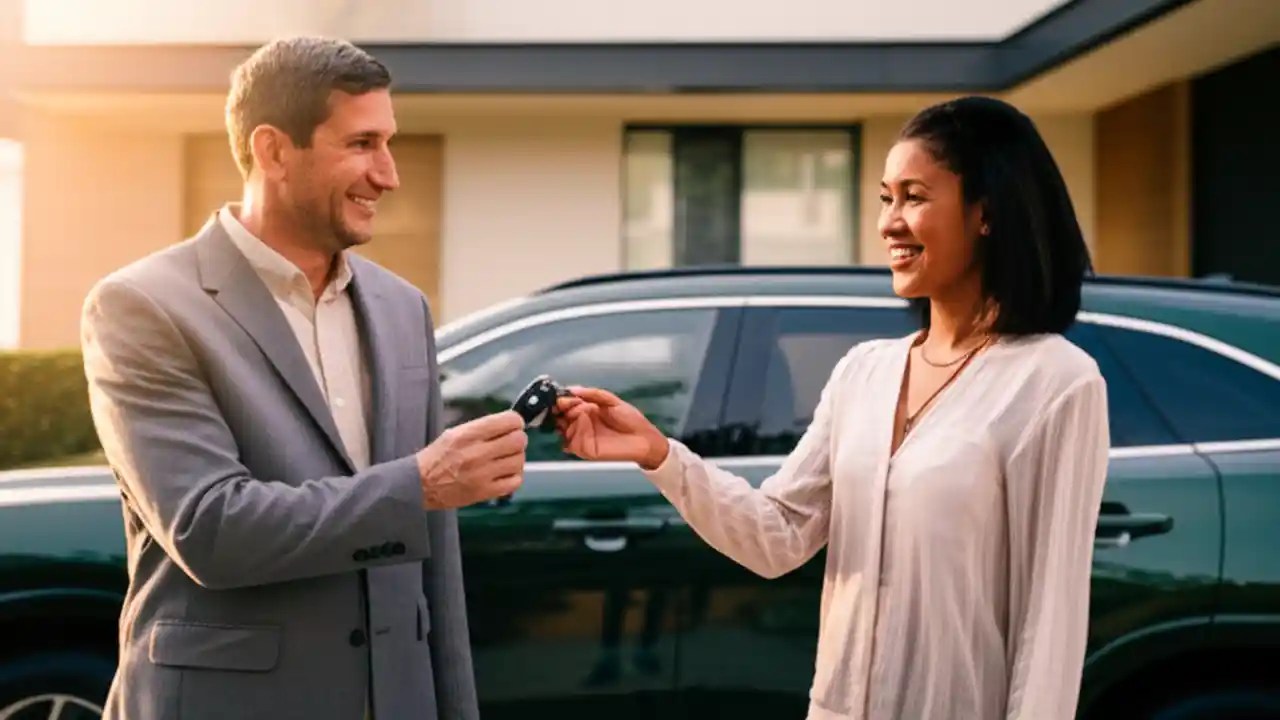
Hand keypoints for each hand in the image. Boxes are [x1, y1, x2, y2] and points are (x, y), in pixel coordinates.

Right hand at [415, 410, 526, 508]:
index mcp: (469, 434)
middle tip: (511, 443)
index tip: (514, 425)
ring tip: (506, 459)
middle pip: (519, 440)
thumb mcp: (454, 433)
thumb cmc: (437, 458)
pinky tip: (504, 473)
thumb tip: (508, 424)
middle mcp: (477, 452)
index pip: (509, 421)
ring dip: (516, 458)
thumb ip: (481, 428)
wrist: (420, 484)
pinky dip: (513, 476)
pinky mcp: (485, 492)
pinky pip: (515, 482)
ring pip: (519, 460)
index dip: (515, 422)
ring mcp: (483, 474)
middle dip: (518, 439)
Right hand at [554, 387, 669, 469]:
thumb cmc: (630, 419)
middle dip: (560, 410)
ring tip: (579, 414)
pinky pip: (571, 444)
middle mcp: (580, 424)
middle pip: (560, 417)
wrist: (644, 439)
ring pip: (562, 430)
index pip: (566, 404)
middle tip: (565, 404)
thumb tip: (573, 389)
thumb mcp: (612, 401)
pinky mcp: (585, 450)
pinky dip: (574, 434)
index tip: (561, 396)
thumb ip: (593, 394)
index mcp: (586, 410)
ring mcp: (582, 438)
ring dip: (566, 421)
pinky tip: (583, 425)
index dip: (562, 400)